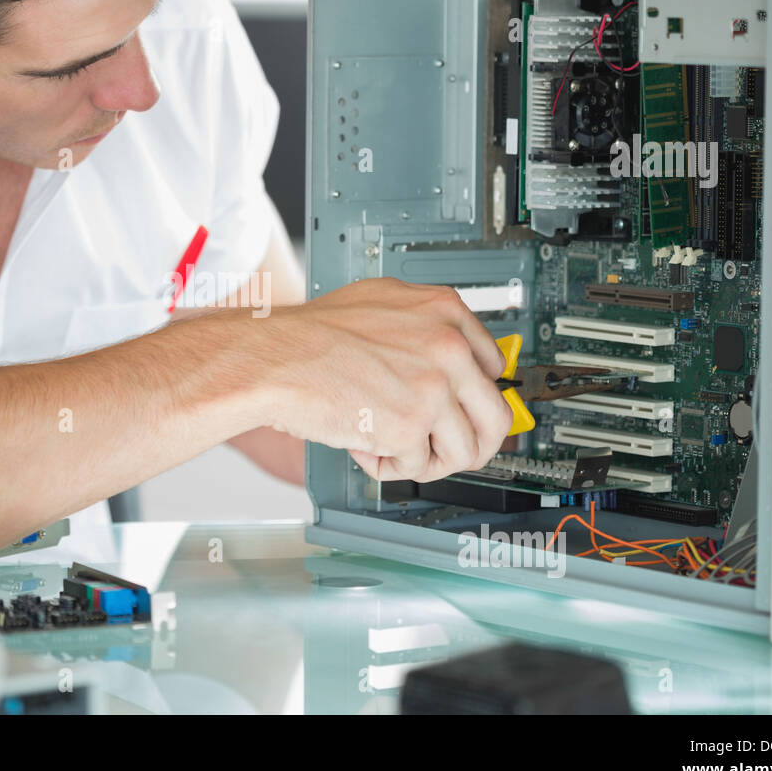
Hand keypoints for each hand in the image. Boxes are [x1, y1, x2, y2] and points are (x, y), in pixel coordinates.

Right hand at [256, 278, 511, 483]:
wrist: (275, 357)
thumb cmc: (312, 333)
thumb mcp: (383, 303)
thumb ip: (425, 328)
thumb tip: (454, 362)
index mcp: (445, 311)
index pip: (494, 367)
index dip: (472, 398)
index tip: (461, 412)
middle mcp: (448, 347)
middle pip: (496, 416)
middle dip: (470, 443)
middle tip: (445, 450)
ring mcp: (433, 387)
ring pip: (465, 450)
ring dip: (429, 460)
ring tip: (395, 449)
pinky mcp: (410, 426)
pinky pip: (418, 467)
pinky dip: (389, 466)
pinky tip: (365, 446)